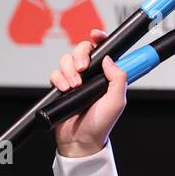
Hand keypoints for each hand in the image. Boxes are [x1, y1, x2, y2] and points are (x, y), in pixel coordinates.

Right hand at [49, 27, 128, 157]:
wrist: (81, 140)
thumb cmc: (101, 124)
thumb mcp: (117, 101)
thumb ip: (119, 78)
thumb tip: (109, 59)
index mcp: (106, 75)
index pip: (104, 50)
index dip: (100, 39)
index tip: (96, 35)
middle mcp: (91, 75)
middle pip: (83, 49)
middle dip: (81, 55)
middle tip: (83, 69)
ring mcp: (75, 80)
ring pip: (67, 59)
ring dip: (69, 70)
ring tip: (74, 86)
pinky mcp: (61, 87)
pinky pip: (55, 73)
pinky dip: (59, 79)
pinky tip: (65, 90)